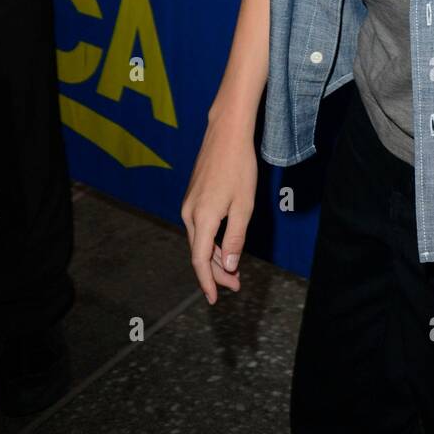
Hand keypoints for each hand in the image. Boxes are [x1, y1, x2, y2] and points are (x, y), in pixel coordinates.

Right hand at [181, 110, 257, 303]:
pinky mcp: (193, 196)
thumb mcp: (244, 206)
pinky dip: (211, 240)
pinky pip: (200, 226)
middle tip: (236, 284)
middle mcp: (189, 213)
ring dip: (214, 256)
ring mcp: (189, 203)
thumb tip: (227, 265)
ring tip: (233, 268)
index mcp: (201, 218)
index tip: (215, 299)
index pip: (199, 260)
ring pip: (199, 239)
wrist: (226, 134)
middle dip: (216, 271)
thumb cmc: (239, 167)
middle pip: (199, 252)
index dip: (207, 282)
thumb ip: (235, 237)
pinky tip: (224, 243)